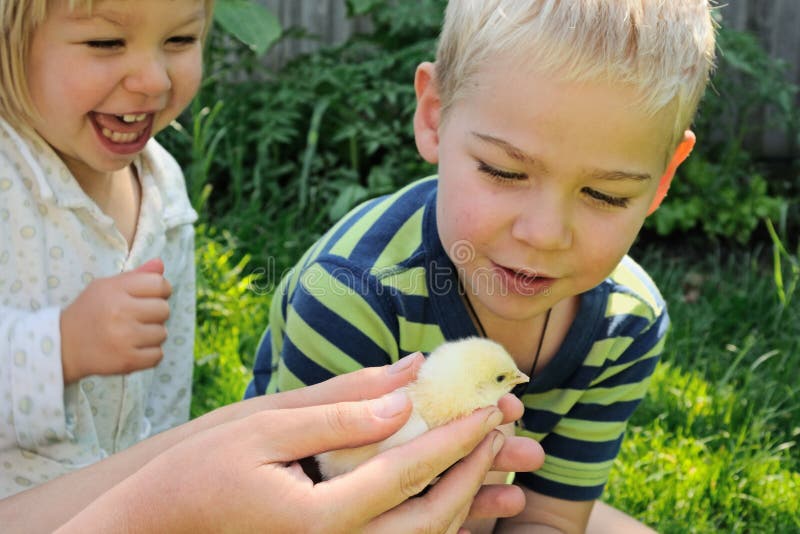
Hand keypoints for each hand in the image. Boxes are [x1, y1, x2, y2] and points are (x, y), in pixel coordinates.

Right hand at [56, 371, 543, 532]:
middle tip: (502, 430)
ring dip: (467, 497)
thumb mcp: (266, 425)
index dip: (457, 438)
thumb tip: (408, 384)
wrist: (162, 523)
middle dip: (475, 471)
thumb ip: (342, 408)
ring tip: (498, 461)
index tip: (491, 408)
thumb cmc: (203, 469)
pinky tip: (464, 494)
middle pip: (431, 516)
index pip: (409, 471)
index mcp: (321, 516)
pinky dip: (440, 516)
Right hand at [60, 258, 171, 382]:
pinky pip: (158, 355)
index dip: (161, 290)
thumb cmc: (90, 311)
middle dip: (156, 313)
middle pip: (164, 309)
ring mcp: (123, 338)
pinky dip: (150, 354)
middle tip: (138, 317)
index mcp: (114, 290)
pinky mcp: (126, 360)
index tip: (151, 297)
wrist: (63, 346)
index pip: (159, 283)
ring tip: (133, 334)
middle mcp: (119, 312)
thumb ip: (136, 275)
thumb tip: (160, 263)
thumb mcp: (106, 287)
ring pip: (162, 333)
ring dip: (152, 335)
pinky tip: (133, 348)